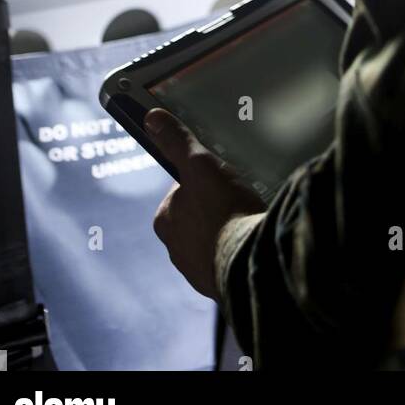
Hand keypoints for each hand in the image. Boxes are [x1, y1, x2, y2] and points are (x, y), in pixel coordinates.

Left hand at [146, 108, 266, 300]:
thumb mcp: (201, 166)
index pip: (180, 194)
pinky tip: (251, 245)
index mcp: (165, 220)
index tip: (221, 182)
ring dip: (226, 235)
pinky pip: (226, 264)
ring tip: (248, 224)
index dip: (201, 184)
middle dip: (213, 212)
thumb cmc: (224, 211)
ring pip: (211, 243)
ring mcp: (197, 270)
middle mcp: (174, 249)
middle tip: (238, 202)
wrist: (252, 262)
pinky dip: (237, 255)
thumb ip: (177, 142)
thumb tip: (152, 118)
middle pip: (195, 220)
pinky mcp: (219, 286)